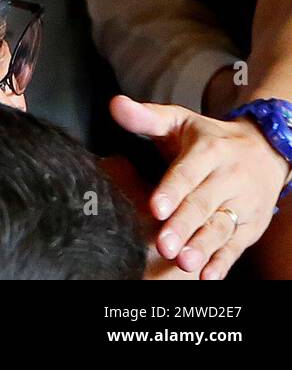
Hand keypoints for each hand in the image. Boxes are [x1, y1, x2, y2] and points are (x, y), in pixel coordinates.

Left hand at [111, 94, 290, 278]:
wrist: (265, 151)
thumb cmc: (207, 137)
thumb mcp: (179, 120)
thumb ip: (146, 117)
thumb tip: (115, 105)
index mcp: (209, 151)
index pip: (188, 173)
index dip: (172, 190)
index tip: (154, 207)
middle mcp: (230, 178)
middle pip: (203, 205)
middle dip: (183, 226)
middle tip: (163, 245)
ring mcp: (243, 204)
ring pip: (221, 228)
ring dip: (203, 247)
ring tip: (184, 263)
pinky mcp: (252, 226)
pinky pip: (237, 246)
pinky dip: (223, 262)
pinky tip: (208, 276)